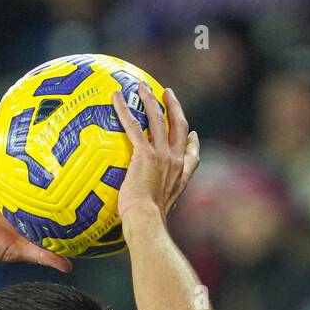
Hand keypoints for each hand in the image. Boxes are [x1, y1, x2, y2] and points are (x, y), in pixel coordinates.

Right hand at [0, 113, 72, 272]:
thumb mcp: (17, 251)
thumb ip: (41, 256)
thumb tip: (69, 268)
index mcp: (27, 204)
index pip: (49, 187)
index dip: (65, 176)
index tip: (85, 161)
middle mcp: (15, 188)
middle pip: (35, 164)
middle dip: (48, 148)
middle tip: (66, 126)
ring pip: (11, 152)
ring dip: (19, 134)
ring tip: (34, 113)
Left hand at [110, 82, 199, 224]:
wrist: (147, 220)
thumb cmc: (149, 223)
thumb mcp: (160, 214)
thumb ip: (158, 206)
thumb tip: (148, 215)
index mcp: (181, 175)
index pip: (192, 155)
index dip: (192, 143)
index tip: (192, 136)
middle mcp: (175, 161)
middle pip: (179, 126)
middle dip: (175, 107)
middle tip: (168, 93)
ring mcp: (161, 155)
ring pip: (158, 119)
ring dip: (151, 100)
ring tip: (143, 86)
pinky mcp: (145, 154)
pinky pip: (134, 125)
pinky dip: (125, 109)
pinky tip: (116, 97)